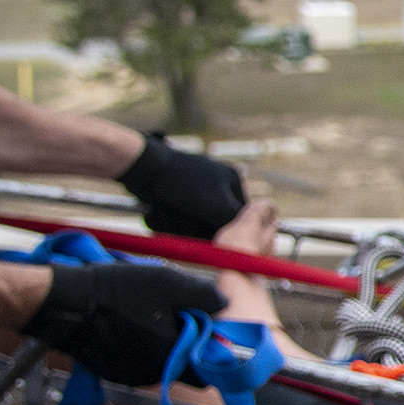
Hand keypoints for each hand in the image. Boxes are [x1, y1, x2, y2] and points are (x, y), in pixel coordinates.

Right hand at [22, 261, 224, 385]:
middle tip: (174, 313)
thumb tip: (225, 305)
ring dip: (161, 342)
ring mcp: (129, 375)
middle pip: (181, 364)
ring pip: (159, 362)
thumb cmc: (118, 291)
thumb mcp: (169, 284)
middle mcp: (151, 374)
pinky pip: (136, 361)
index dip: (210, 350)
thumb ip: (204, 297)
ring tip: (146, 312)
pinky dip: (139, 346)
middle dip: (184, 342)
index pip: (206, 371)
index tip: (206, 328)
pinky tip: (129, 322)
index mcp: (170, 357)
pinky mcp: (111, 371)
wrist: (66, 301)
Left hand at [119, 132, 247, 238]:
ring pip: (189, 228)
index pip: (238, 218)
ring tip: (166, 210)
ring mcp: (192, 195)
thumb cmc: (182, 183)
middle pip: (211, 226)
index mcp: (232, 182)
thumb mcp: (217, 206)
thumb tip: (262, 234)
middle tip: (183, 216)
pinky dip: (163, 222)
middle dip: (192, 227)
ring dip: (175, 226)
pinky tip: (157, 211)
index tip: (207, 226)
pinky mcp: (172, 201)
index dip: (221, 229)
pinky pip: (173, 224)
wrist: (141, 169)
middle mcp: (215, 188)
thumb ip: (239, 221)